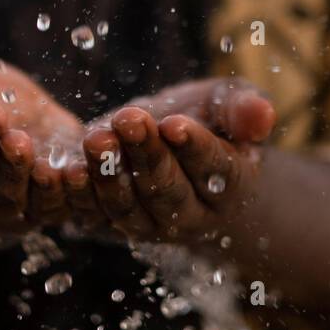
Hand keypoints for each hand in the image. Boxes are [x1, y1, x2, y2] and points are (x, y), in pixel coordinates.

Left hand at [69, 78, 274, 244]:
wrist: (172, 144)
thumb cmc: (207, 118)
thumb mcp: (227, 104)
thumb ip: (243, 109)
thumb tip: (263, 114)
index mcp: (229, 185)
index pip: (216, 171)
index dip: (195, 148)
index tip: (175, 124)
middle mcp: (191, 215)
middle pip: (170, 192)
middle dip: (148, 157)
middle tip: (130, 121)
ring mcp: (149, 225)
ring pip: (129, 209)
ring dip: (110, 175)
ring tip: (96, 139)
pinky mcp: (110, 224)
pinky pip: (92, 216)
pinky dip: (78, 196)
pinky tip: (65, 169)